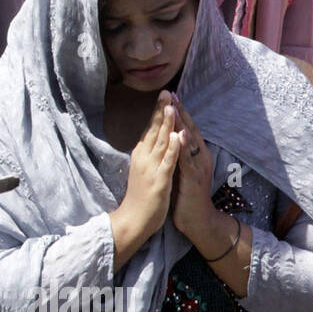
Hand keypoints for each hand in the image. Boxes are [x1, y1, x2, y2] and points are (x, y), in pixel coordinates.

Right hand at [110, 91, 180, 262]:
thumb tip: (148, 140)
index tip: (164, 95)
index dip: (157, 112)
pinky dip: (173, 148)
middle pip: (154, 130)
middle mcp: (145, 158)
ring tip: (171, 106)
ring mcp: (152, 168)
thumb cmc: (140, 196)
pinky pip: (168, 161)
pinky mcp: (159, 180)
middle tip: (166, 92)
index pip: (150, 129)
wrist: (134, 219)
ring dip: (166, 123)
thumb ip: (147, 154)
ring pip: (161, 142)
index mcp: (142, 155)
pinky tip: (177, 135)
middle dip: (161, 110)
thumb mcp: (142, 170)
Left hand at [171, 95, 217, 241]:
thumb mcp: (181, 170)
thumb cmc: (187, 194)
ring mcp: (197, 167)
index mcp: (194, 154)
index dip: (177, 112)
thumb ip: (178, 154)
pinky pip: (187, 161)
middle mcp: (198, 157)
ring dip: (181, 124)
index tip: (168, 96)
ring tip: (174, 107)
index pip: (184, 129)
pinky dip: (182, 148)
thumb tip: (170, 138)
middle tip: (170, 94)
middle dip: (179, 111)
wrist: (197, 219)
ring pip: (188, 142)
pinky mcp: (193, 179)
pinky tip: (178, 136)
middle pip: (188, 130)